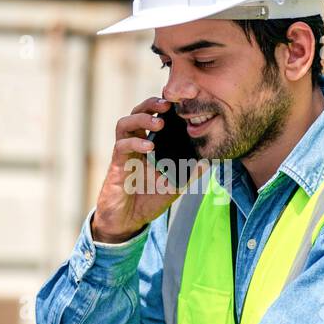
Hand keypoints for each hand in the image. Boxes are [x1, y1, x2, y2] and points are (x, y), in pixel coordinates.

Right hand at [91, 97, 201, 242]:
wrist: (128, 220)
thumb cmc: (148, 199)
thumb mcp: (174, 185)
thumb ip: (188, 173)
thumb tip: (207, 162)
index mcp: (148, 144)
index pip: (152, 116)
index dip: (162, 105)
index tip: (178, 102)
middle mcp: (134, 144)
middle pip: (137, 112)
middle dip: (151, 104)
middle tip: (167, 105)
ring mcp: (124, 153)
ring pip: (125, 124)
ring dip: (142, 118)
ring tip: (159, 122)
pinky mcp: (116, 164)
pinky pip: (121, 146)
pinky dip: (135, 142)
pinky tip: (149, 145)